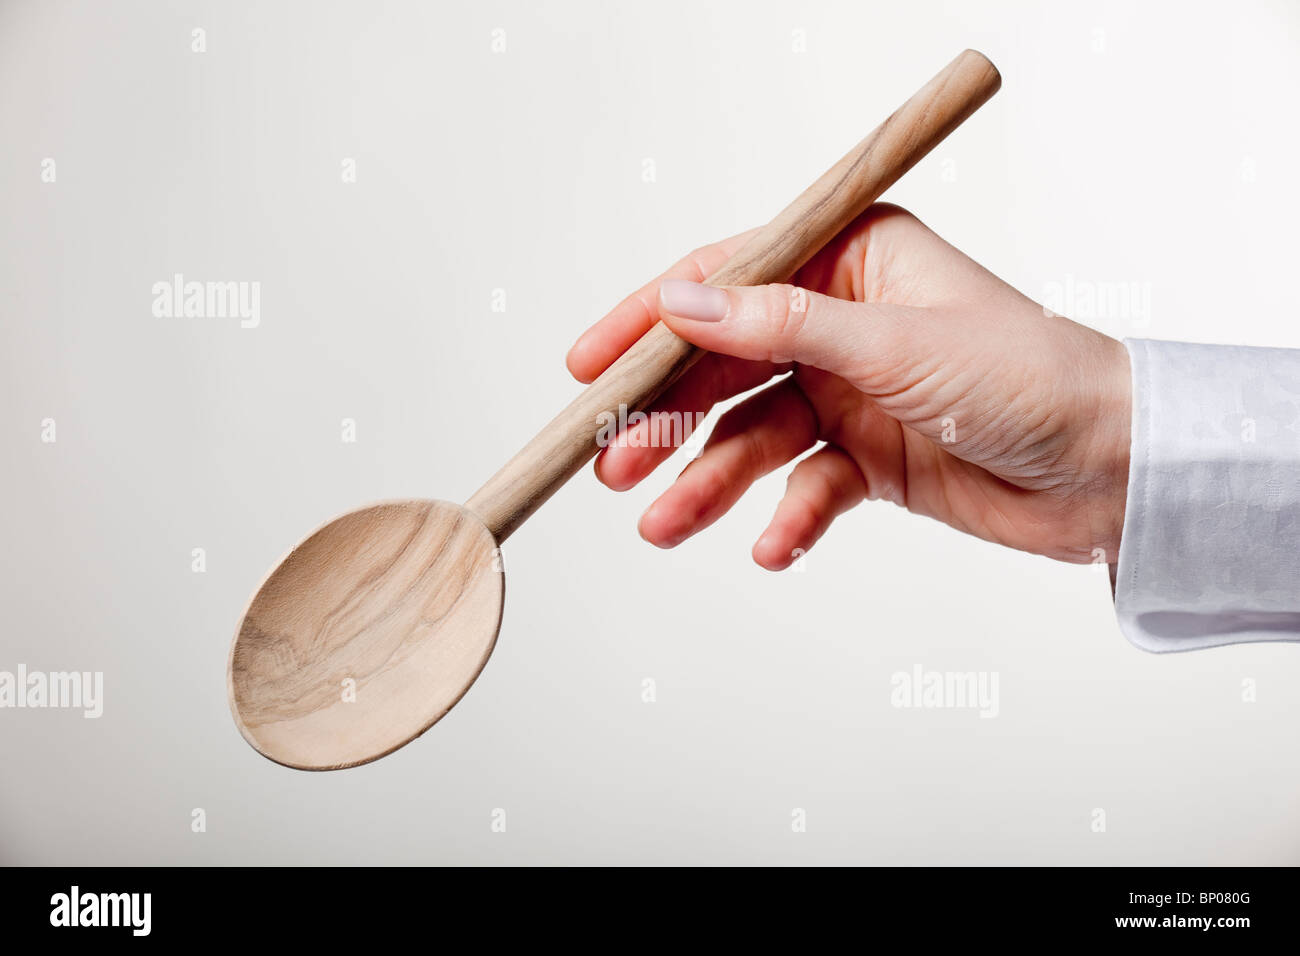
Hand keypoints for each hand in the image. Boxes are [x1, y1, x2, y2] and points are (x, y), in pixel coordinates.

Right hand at [566, 204, 1131, 569]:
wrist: (1112, 470)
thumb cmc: (1029, 377)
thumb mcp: (892, 344)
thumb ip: (779, 327)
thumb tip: (681, 307)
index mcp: (849, 261)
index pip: (725, 280)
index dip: (649, 323)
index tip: (590, 367)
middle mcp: (841, 322)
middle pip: (725, 367)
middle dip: (669, 420)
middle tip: (613, 462)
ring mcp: (851, 393)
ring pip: (753, 436)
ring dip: (710, 482)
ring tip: (665, 525)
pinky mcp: (867, 458)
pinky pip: (803, 487)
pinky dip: (785, 519)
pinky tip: (775, 546)